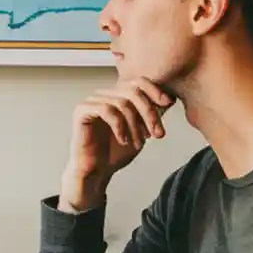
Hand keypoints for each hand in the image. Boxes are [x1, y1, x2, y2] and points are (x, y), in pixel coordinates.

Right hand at [59, 78, 174, 211]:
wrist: (97, 171)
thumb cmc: (116, 152)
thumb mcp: (142, 131)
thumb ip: (151, 114)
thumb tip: (170, 98)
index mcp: (116, 95)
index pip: (138, 81)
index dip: (155, 90)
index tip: (167, 104)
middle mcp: (103, 94)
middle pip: (133, 90)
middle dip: (149, 112)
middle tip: (157, 134)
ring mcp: (91, 101)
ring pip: (122, 102)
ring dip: (135, 125)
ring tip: (139, 142)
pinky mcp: (81, 111)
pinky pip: (106, 110)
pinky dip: (119, 127)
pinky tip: (123, 141)